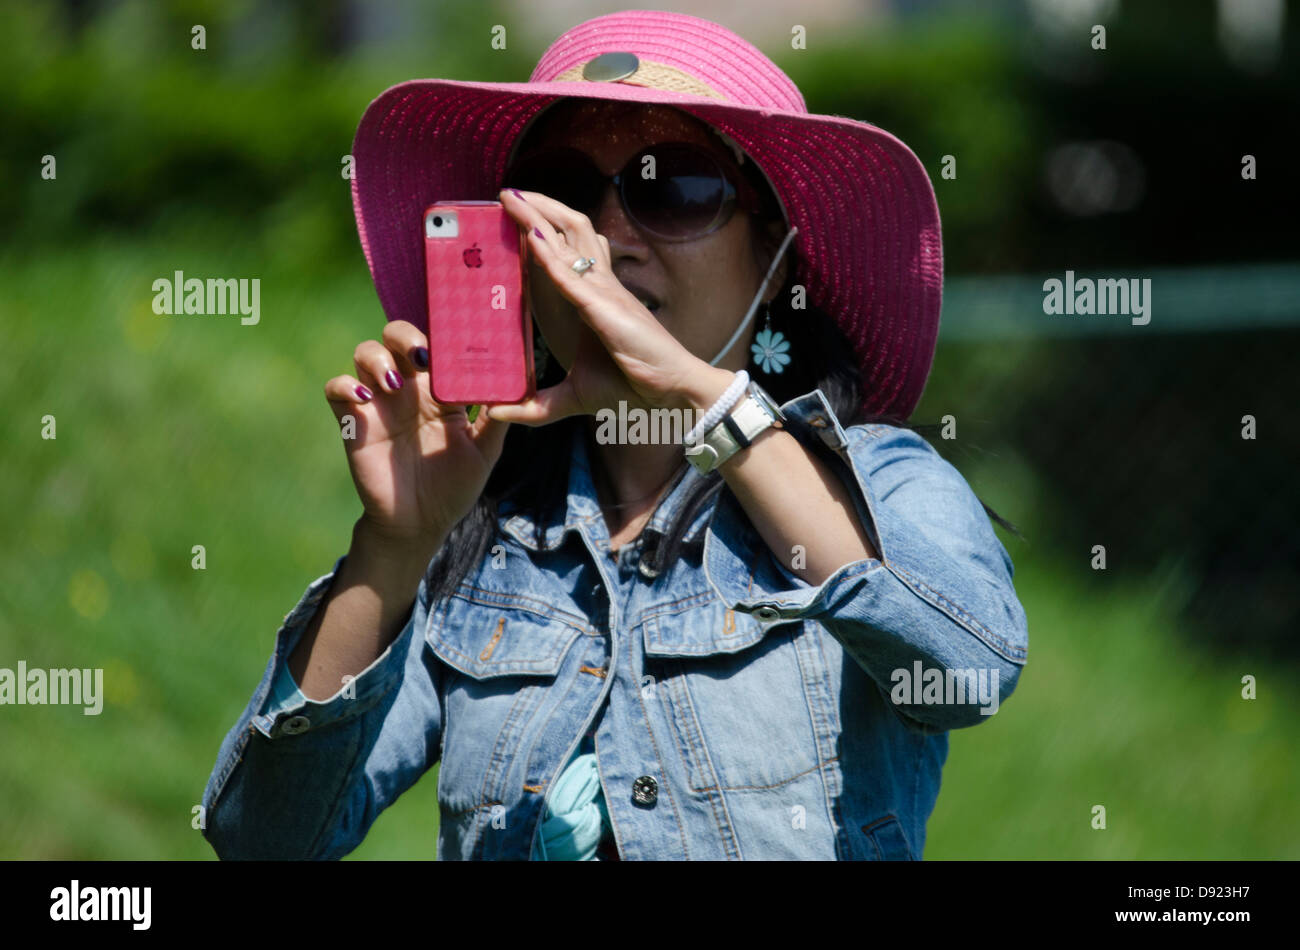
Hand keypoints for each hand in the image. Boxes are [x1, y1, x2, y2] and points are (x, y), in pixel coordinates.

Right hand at [323, 319, 508, 550]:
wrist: (420, 524)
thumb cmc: (453, 486)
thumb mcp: (484, 452)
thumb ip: (498, 419)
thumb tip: (520, 390)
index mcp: (439, 390)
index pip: (436, 344)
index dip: (441, 333)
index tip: (454, 338)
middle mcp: (408, 388)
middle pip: (396, 336)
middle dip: (406, 335)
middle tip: (422, 357)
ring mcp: (380, 402)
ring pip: (365, 354)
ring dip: (377, 358)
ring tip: (394, 382)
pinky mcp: (355, 422)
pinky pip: (336, 389)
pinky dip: (344, 385)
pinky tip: (365, 399)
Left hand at [487, 188, 734, 425]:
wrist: (672, 393)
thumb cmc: (633, 385)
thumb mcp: (573, 396)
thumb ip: (536, 406)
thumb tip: (497, 412)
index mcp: (594, 297)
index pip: (566, 251)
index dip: (542, 229)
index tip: (514, 216)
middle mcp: (600, 285)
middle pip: (568, 231)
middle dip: (538, 208)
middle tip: (506, 194)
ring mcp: (603, 293)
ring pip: (569, 239)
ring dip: (539, 216)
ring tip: (512, 198)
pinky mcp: (604, 310)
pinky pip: (570, 275)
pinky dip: (548, 254)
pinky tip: (530, 236)